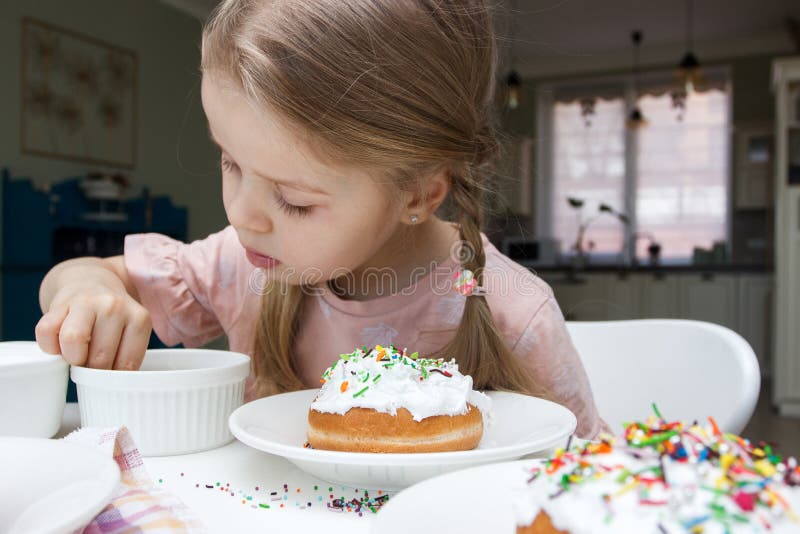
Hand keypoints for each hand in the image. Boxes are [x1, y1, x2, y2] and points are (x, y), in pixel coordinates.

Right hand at [35, 281, 151, 369]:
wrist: (90, 282)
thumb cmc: (112, 320)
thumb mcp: (131, 334)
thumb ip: (127, 358)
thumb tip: (112, 389)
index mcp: (139, 319)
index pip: (126, 365)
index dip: (114, 378)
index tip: (109, 375)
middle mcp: (114, 307)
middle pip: (100, 358)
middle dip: (92, 370)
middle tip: (92, 363)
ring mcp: (86, 302)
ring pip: (73, 340)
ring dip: (72, 357)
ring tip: (76, 354)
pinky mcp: (59, 304)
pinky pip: (47, 333)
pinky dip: (50, 346)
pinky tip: (60, 342)